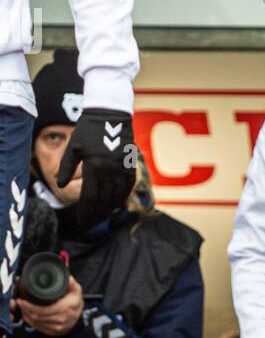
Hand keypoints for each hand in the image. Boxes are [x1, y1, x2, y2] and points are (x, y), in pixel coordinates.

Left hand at [12, 276, 83, 336]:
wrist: (79, 314)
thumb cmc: (75, 301)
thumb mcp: (76, 289)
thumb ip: (71, 282)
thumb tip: (68, 278)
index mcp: (66, 307)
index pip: (44, 310)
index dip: (30, 306)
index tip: (23, 300)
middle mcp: (62, 318)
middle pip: (38, 316)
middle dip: (26, 310)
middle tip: (20, 303)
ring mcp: (58, 327)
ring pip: (37, 323)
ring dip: (27, 316)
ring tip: (23, 308)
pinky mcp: (54, 331)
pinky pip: (39, 328)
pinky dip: (30, 322)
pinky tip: (28, 315)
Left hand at [57, 108, 136, 228]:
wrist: (110, 115)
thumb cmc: (88, 130)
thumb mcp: (73, 148)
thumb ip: (66, 168)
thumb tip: (60, 186)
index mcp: (95, 167)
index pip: (90, 198)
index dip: (86, 212)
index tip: (81, 221)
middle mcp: (110, 170)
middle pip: (103, 201)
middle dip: (95, 214)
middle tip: (88, 223)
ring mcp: (123, 169)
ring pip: (117, 197)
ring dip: (108, 209)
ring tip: (100, 215)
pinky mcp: (131, 166)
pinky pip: (127, 187)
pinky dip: (121, 198)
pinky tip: (114, 203)